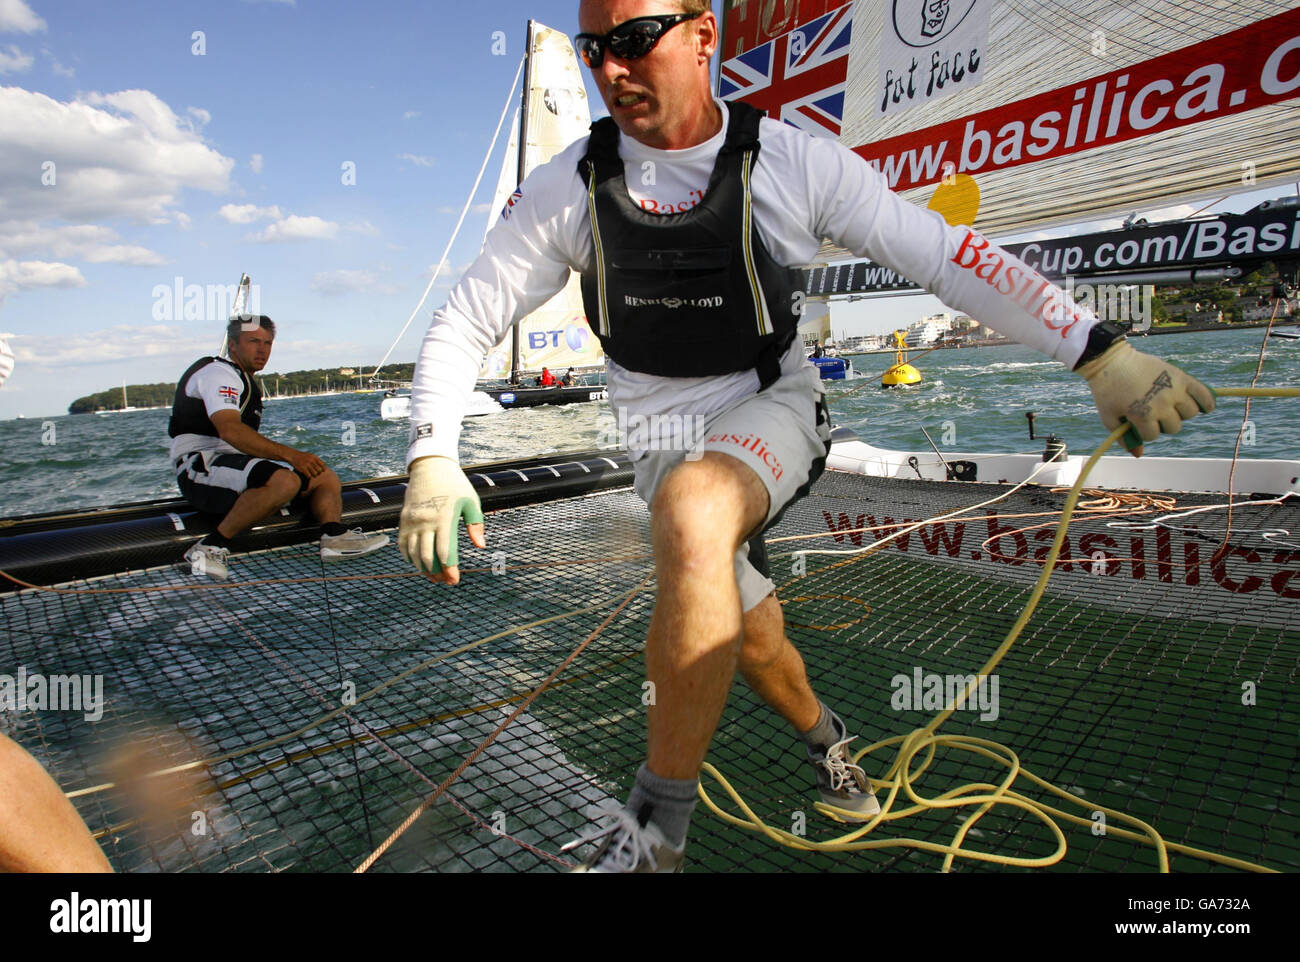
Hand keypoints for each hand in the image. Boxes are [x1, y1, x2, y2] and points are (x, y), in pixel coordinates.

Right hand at [288, 450, 326, 477]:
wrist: (292, 455)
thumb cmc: (302, 456)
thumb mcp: (310, 455)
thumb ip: (316, 460)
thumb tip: (324, 466)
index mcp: (314, 457)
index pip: (322, 465)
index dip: (323, 469)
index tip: (322, 471)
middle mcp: (311, 460)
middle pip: (319, 470)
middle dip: (319, 473)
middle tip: (316, 474)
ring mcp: (307, 464)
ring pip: (315, 474)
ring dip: (314, 476)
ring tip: (312, 475)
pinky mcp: (302, 468)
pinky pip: (309, 475)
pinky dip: (309, 477)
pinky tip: (308, 476)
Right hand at [398, 456, 484, 583]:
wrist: (430, 466)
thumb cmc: (454, 484)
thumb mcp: (471, 501)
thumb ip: (475, 524)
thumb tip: (480, 546)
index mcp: (444, 517)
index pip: (445, 551)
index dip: (449, 569)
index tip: (454, 580)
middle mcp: (425, 521)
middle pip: (427, 556)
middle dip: (436, 573)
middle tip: (445, 581)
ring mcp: (412, 521)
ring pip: (413, 553)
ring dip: (423, 568)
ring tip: (433, 575)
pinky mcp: (403, 520)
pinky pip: (403, 545)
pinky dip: (409, 557)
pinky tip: (418, 563)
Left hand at [1077, 340, 1214, 455]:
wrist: (1111, 361)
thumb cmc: (1107, 390)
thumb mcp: (1109, 417)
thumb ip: (1123, 437)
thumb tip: (1139, 454)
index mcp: (1143, 415)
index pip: (1153, 435)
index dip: (1144, 430)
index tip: (1137, 421)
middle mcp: (1162, 404)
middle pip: (1174, 426)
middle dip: (1162, 423)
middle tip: (1152, 410)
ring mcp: (1173, 390)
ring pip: (1190, 412)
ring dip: (1181, 412)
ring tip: (1171, 404)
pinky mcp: (1180, 376)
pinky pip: (1203, 393)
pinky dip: (1208, 401)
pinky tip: (1206, 407)